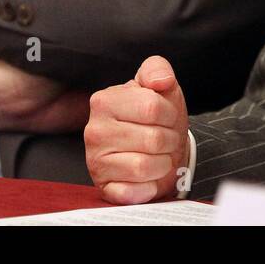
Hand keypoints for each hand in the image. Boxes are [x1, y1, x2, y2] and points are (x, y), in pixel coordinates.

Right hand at [86, 55, 189, 205]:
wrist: (153, 148)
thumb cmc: (155, 115)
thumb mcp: (159, 85)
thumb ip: (158, 70)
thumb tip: (161, 81)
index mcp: (104, 101)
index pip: (152, 107)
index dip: (170, 113)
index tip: (167, 116)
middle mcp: (94, 131)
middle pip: (153, 139)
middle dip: (170, 139)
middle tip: (166, 138)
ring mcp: (96, 161)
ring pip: (145, 166)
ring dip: (163, 163)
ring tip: (159, 155)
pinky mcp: (104, 188)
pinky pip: (134, 193)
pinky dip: (149, 186)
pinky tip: (148, 176)